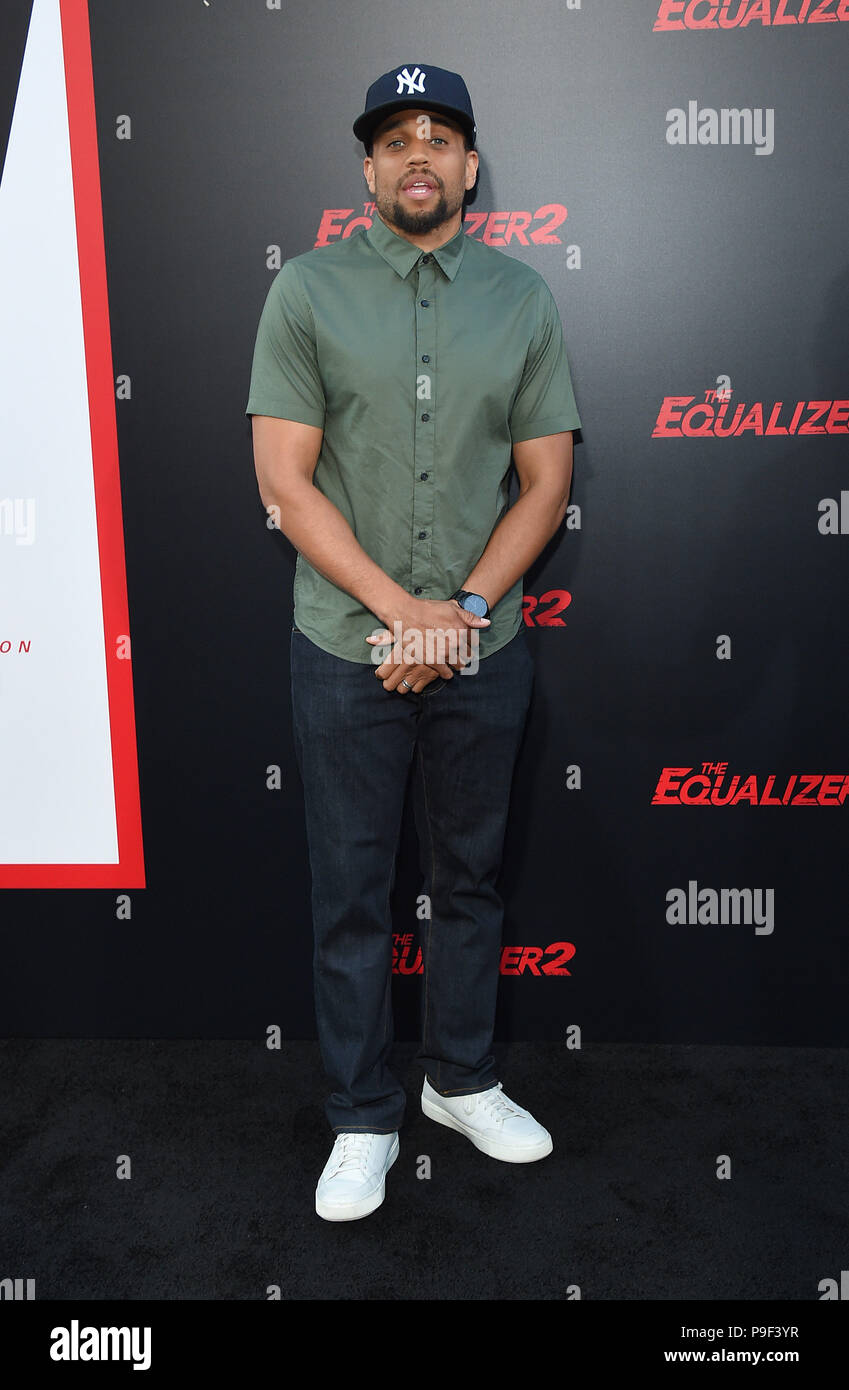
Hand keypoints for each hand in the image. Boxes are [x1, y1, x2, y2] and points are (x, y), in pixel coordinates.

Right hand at [366, 597, 489, 690]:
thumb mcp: (451, 607)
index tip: (466, 646)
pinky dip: (447, 674)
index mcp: (463, 629)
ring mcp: (445, 652)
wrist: (406, 614)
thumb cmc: (428, 609)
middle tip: (461, 656)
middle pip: (467, 655)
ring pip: (458, 665)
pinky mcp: (433, 660)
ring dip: (458, 665)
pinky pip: (445, 673)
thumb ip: (470, 617)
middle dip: (465, 655)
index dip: (470, 643)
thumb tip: (486, 624)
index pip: (474, 642)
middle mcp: (456, 642)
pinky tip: (447, 674)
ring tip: (456, 665)